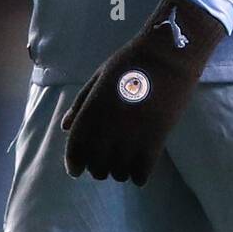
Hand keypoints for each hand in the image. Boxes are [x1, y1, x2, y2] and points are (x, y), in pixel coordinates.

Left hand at [61, 0, 225, 185]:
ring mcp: (132, 138)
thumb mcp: (98, 77)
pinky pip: (140, 175)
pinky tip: (140, 165)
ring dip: (118, 171)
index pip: (75, 149)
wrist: (168, 56)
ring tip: (124, 160)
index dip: (74, 164)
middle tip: (104, 160)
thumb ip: (81, 103)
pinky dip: (137, 175)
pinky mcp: (155, 143)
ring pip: (118, 174)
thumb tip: (64, 127)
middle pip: (97, 167)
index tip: (76, 170)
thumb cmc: (131, 61)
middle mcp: (108, 129)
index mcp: (92, 110)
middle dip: (97, 167)